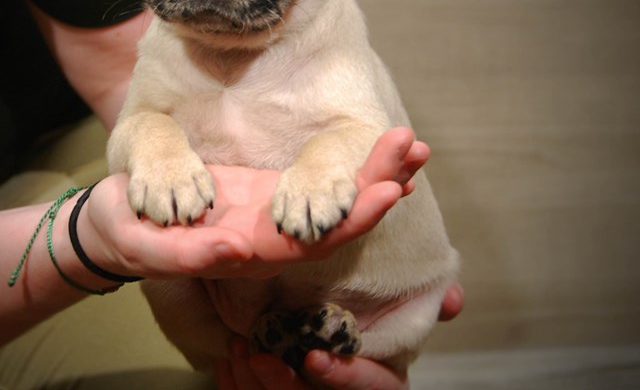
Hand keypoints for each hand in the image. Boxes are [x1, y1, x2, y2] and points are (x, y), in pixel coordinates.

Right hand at [79, 127, 428, 279]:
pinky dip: (348, 158)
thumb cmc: (127, 231)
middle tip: (414, 149)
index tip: (388, 191)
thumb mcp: (145, 242)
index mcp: (246, 251)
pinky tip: (374, 142)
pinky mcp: (264, 188)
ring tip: (409, 140)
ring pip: (332, 195)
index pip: (311, 241)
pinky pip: (315, 176)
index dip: (350, 219)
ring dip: (371, 169)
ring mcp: (270, 210)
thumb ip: (185, 253)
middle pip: (335, 217)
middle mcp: (269, 234)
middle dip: (376, 184)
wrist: (120, 216)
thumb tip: (234, 252)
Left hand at [216, 284, 464, 389]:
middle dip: (281, 385)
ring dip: (253, 383)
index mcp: (378, 376)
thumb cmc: (365, 321)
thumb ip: (421, 305)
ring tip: (237, 350)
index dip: (347, 379)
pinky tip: (228, 363)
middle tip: (257, 354)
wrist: (317, 324)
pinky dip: (237, 386)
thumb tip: (455, 301)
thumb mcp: (394, 311)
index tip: (313, 358)